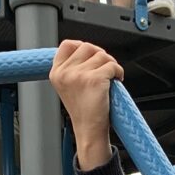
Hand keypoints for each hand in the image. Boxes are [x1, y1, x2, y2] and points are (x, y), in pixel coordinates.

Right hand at [49, 40, 122, 169]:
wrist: (89, 130)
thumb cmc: (83, 110)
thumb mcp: (68, 85)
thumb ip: (72, 66)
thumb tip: (88, 49)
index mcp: (56, 73)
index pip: (67, 44)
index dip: (82, 47)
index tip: (91, 57)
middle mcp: (65, 73)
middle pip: (87, 47)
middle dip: (100, 56)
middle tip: (104, 70)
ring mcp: (78, 75)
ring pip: (102, 55)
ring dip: (110, 65)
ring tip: (109, 79)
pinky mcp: (94, 79)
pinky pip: (113, 65)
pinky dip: (118, 72)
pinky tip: (116, 81)